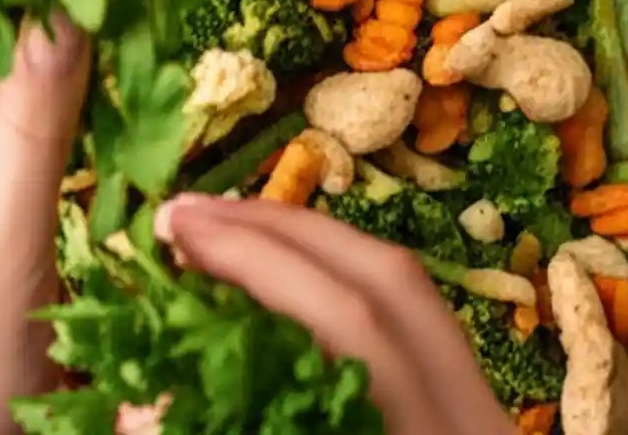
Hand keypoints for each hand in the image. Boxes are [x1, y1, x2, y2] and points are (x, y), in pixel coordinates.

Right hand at [155, 195, 516, 434]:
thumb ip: (217, 433)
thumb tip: (142, 397)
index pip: (351, 326)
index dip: (257, 261)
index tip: (174, 229)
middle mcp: (475, 418)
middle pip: (389, 281)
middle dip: (279, 231)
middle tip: (186, 214)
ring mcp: (485, 413)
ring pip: (410, 292)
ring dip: (310, 247)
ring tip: (224, 232)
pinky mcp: (476, 413)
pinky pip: (413, 323)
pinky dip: (342, 285)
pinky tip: (285, 282)